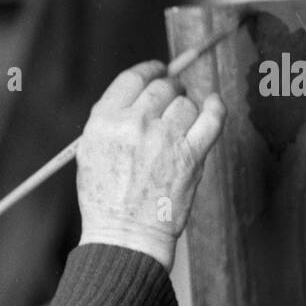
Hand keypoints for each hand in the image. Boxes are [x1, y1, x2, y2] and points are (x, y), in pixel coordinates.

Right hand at [75, 60, 225, 271]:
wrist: (125, 236)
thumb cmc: (105, 198)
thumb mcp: (90, 152)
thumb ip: (111, 119)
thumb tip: (141, 89)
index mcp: (105, 122)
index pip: (133, 78)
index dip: (149, 70)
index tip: (157, 71)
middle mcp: (135, 125)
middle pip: (162, 87)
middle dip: (168, 90)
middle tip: (169, 102)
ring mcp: (165, 139)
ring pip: (187, 103)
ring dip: (185, 110)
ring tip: (179, 126)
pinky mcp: (191, 156)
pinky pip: (212, 117)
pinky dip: (215, 107)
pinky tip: (213, 105)